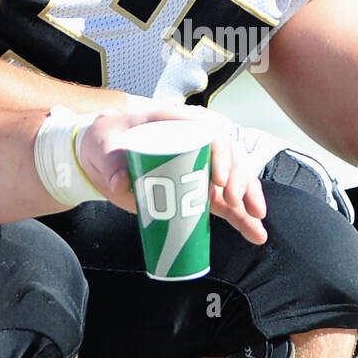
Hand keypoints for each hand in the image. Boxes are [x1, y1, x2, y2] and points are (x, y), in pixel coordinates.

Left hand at [76, 103, 267, 243]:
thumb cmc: (107, 141)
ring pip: (233, 181)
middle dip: (239, 180)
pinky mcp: (198, 191)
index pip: (211, 133)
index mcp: (179, 124)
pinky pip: (225, 203)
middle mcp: (197, 143)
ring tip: (256, 220)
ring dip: (248, 199)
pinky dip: (242, 218)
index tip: (218, 180)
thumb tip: (122, 183)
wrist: (101, 158)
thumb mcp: (104, 144)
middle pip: (230, 157)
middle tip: (234, 202)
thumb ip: (111, 160)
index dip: (221, 155)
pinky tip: (256, 233)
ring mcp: (200, 168)